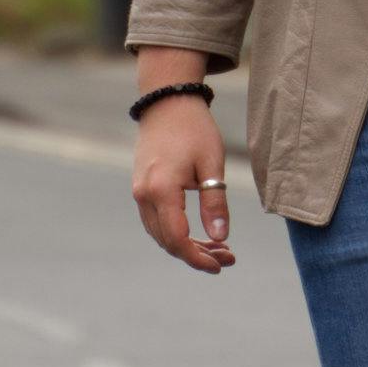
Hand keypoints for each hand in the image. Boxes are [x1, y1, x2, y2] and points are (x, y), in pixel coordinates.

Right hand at [130, 88, 234, 273]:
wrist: (166, 102)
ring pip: (160, 234)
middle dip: (197, 255)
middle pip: (167, 242)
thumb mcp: (211, 164)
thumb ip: (215, 202)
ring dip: (187, 246)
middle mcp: (144, 195)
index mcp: (161, 190)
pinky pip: (156, 222)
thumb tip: (221, 237)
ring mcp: (139, 192)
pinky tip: (199, 234)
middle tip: (228, 258)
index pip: (178, 239)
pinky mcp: (141, 189)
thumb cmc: (194, 129)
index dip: (198, 258)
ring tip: (219, 248)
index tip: (221, 265)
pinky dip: (176, 233)